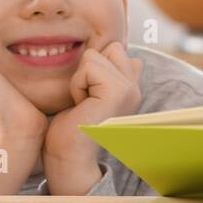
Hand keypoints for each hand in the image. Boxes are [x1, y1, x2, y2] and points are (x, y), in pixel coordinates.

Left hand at [44, 42, 143, 161]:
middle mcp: (135, 87)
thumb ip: (104, 71)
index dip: (92, 66)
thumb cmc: (71, 125)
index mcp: (132, 86)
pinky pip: (89, 67)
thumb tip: (113, 47)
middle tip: (85, 98)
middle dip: (87, 68)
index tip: (89, 95)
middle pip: (107, 47)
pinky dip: (77, 85)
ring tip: (83, 103)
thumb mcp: (90, 90)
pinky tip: (81, 106)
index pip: (115, 48)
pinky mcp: (118, 92)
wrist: (68, 155)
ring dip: (80, 79)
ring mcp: (129, 90)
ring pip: (94, 56)